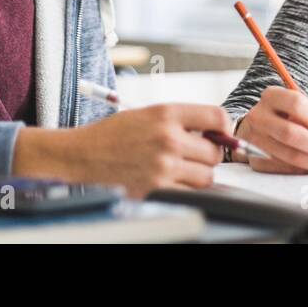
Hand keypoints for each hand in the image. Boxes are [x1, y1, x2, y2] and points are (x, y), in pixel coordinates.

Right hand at [13, 103, 229, 197]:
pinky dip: (186, 189)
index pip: (217, 117)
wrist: (83, 154)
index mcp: (166, 113)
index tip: (219, 133)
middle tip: (194, 153)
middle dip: (208, 154)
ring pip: (207, 176)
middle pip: (215, 151)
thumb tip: (215, 131)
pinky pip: (190, 193)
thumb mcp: (148, 113)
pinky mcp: (157, 188)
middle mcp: (168, 138)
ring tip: (181, 168)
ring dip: (199, 174)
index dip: (223, 127)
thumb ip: (180, 120)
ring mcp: (163, 165)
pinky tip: (172, 180)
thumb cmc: (114, 133)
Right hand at [237, 86, 307, 173]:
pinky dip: (302, 170)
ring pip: (286, 154)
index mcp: (272, 95)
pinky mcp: (254, 157)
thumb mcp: (306, 109)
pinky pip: (282, 168)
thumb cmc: (289, 116)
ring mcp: (254, 137)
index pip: (296, 103)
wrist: (261, 126)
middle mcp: (259, 115)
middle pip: (290, 133)